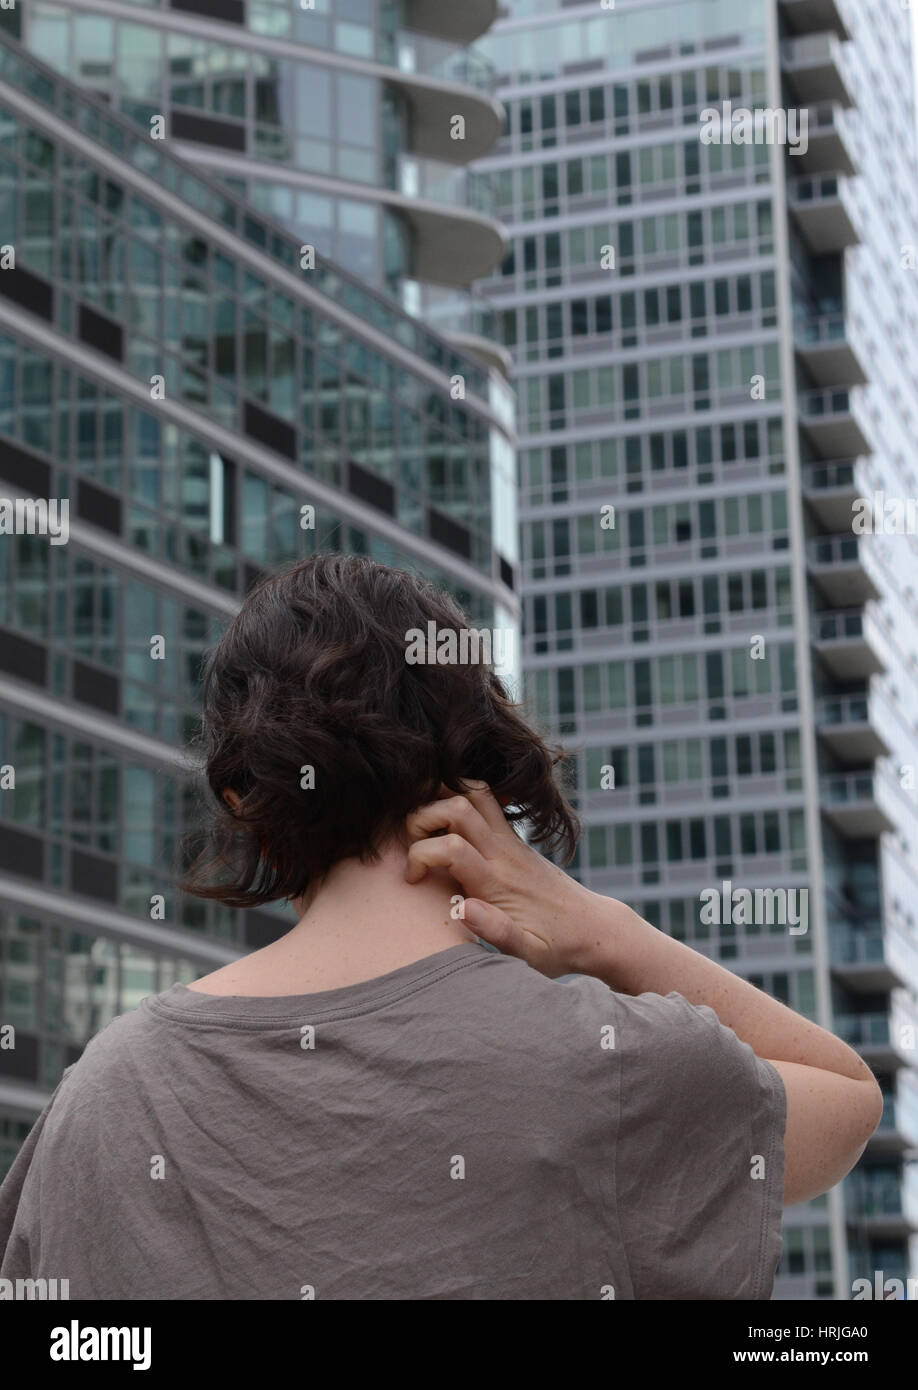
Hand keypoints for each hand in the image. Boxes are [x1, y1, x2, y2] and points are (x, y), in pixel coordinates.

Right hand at [403, 780, 596, 978]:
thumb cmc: (559, 947)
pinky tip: (449, 819)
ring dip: (441, 797)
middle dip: (421, 818)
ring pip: (474, 792)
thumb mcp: (529, 955)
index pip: (449, 847)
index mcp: (498, 882)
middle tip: (413, 845)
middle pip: (457, 806)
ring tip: (426, 827)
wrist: (595, 929)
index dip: (419, 855)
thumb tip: (463, 908)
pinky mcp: (515, 839)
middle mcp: (504, 853)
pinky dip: (461, 795)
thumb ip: (497, 932)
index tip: (412, 879)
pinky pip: (486, 800)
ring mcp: (511, 841)